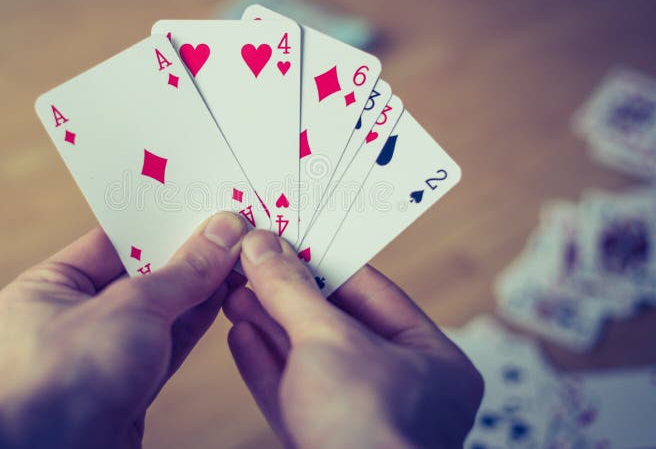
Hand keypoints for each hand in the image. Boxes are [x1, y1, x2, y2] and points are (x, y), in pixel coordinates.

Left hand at [0, 212, 246, 448]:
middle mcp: (64, 321)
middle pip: (136, 276)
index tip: (198, 208)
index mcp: (43, 291)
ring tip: (236, 257)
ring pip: (155, 312)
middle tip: (228, 230)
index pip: (109, 242)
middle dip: (183, 257)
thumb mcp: (132, 309)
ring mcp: (96, 357)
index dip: (157, 223)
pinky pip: (163, 344)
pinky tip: (224, 296)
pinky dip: (193, 322)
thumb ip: (183, 270)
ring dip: (196, 289)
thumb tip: (223, 231)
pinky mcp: (124, 387)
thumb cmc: (72, 383)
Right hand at [224, 230, 482, 448]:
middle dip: (288, 295)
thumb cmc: (372, 433)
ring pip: (309, 362)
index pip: (374, 293)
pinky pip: (294, 396)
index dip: (325, 262)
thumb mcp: (330, 341)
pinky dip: (266, 365)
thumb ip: (293, 291)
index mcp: (432, 361)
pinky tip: (239, 336)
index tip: (289, 241)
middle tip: (252, 265)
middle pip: (336, 326)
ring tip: (237, 293)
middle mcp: (402, 390)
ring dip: (270, 326)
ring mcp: (363, 420)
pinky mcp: (326, 444)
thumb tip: (263, 247)